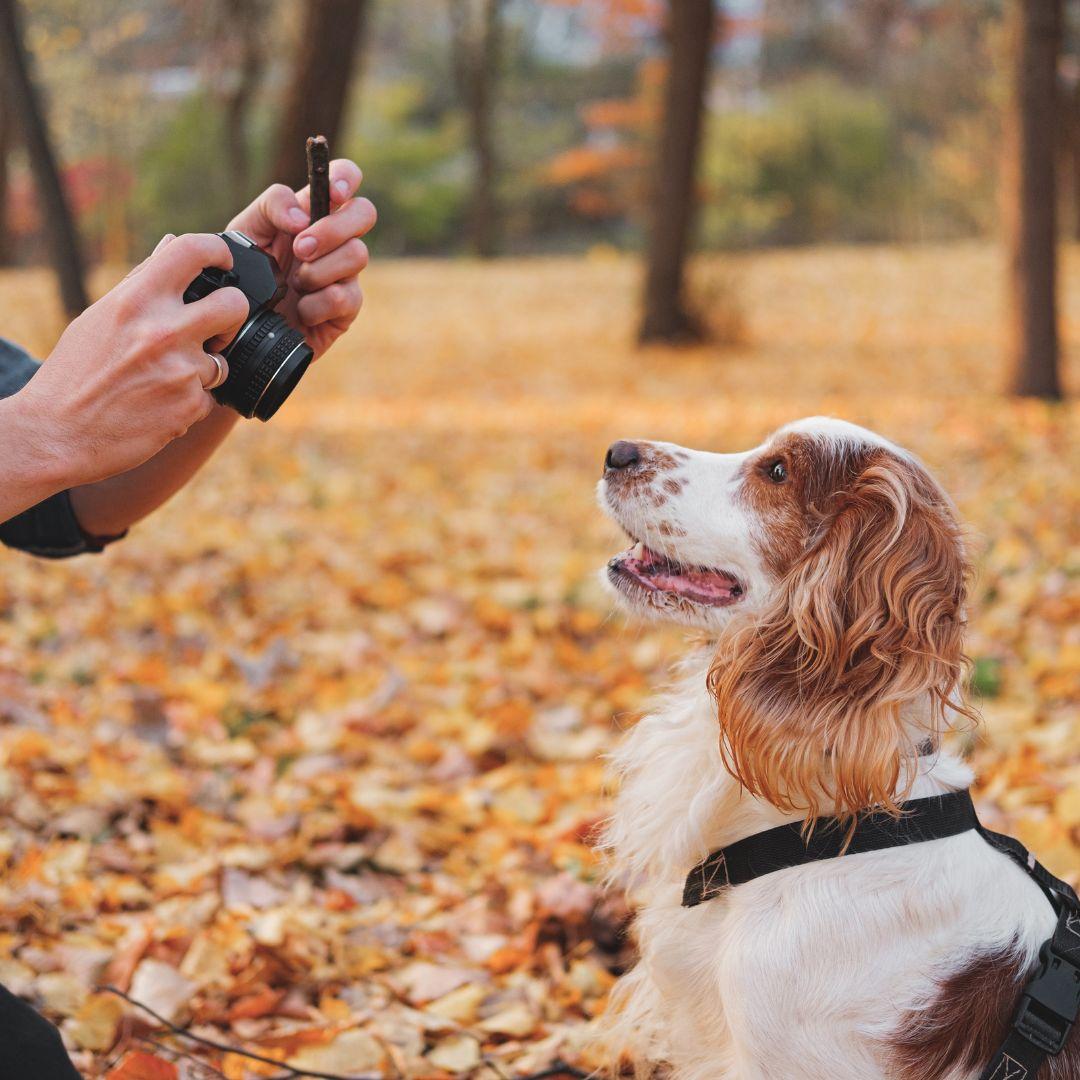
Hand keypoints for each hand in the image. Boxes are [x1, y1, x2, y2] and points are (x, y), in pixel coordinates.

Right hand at [15, 233, 247, 489]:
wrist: (58, 433)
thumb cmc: (75, 372)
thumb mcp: (101, 316)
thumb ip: (142, 282)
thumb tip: (172, 245)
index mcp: (137, 299)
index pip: (194, 250)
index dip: (219, 251)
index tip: (223, 262)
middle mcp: (164, 330)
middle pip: (235, 305)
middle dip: (233, 314)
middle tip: (217, 326)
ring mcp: (182, 370)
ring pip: (222, 360)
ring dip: (203, 369)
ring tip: (163, 378)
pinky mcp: (191, 406)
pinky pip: (210, 396)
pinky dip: (191, 401)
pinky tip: (159, 404)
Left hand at [226, 160, 375, 357]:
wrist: (238, 330)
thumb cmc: (243, 277)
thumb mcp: (244, 233)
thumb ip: (270, 207)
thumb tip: (302, 219)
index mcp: (311, 213)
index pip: (343, 179)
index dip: (345, 178)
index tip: (332, 194)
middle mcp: (334, 241)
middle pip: (364, 213)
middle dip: (333, 229)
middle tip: (300, 249)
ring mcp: (344, 274)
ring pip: (357, 254)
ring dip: (319, 269)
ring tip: (292, 285)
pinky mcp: (345, 309)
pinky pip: (345, 297)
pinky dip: (316, 304)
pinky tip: (299, 311)